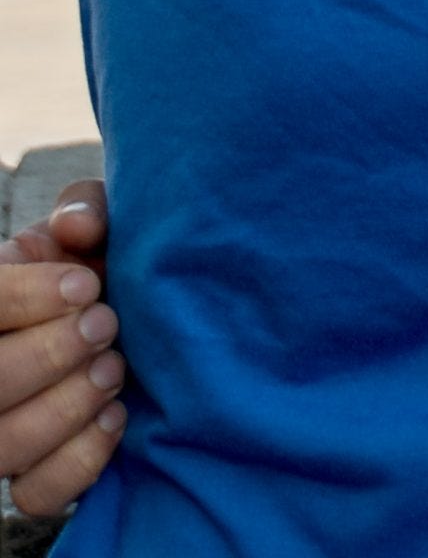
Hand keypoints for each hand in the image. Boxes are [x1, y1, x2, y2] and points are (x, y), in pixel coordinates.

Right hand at [0, 181, 124, 515]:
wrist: (139, 313)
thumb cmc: (103, 262)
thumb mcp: (93, 223)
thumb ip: (85, 209)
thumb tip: (77, 227)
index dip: (23, 296)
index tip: (86, 284)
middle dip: (49, 354)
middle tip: (105, 326)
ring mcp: (1, 430)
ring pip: (3, 445)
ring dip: (65, 407)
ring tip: (113, 369)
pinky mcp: (33, 474)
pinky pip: (36, 493)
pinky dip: (79, 459)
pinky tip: (116, 416)